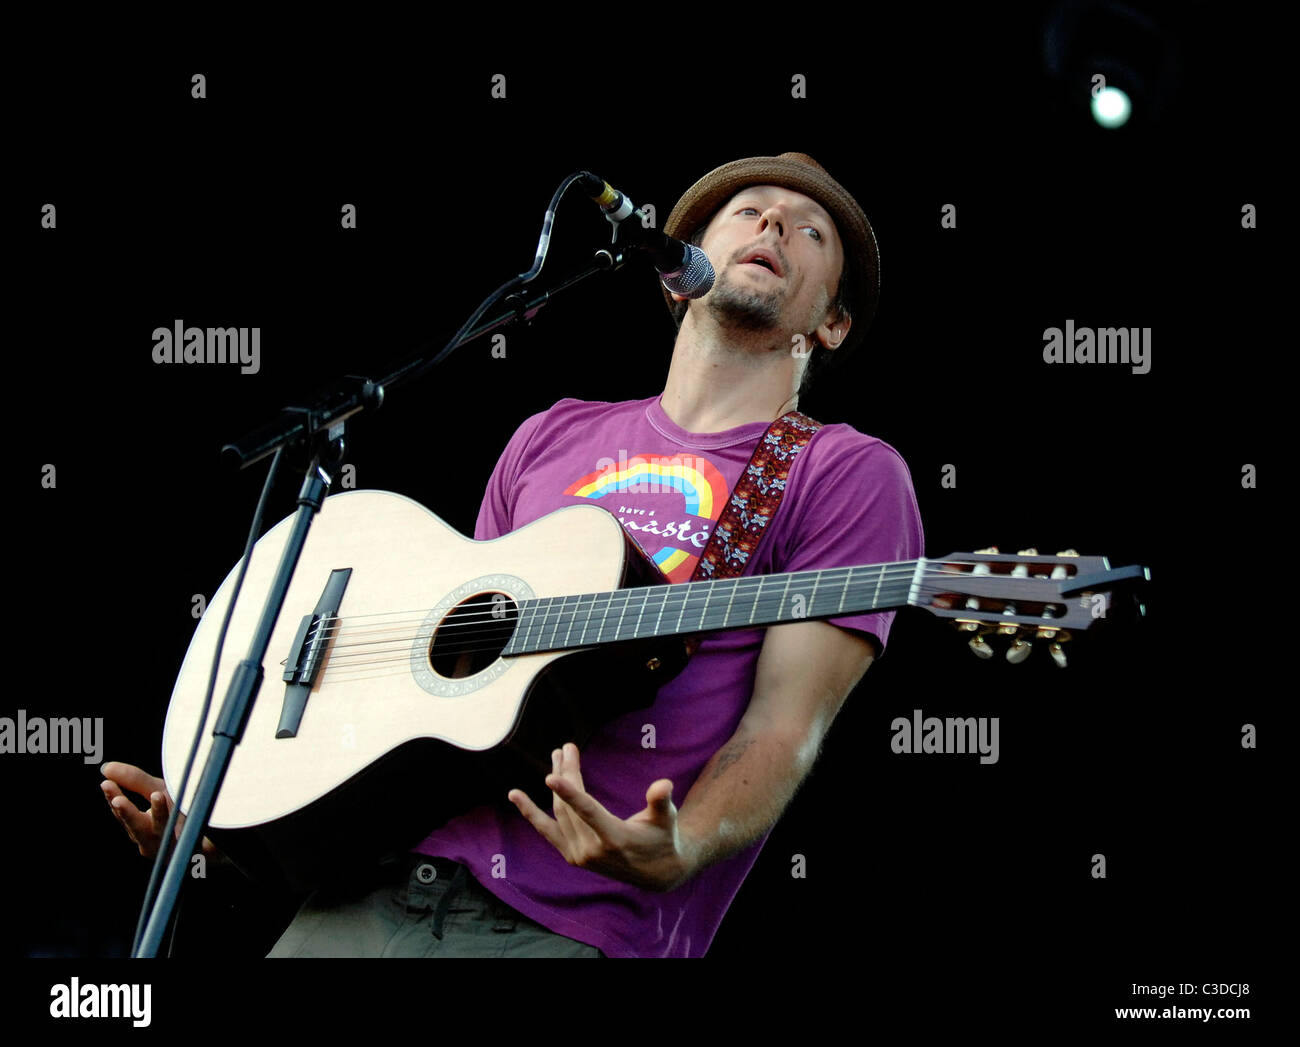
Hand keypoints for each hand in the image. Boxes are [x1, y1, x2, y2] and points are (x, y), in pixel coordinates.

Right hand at [100, 762, 219, 859]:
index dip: (114, 799)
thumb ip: (134, 781)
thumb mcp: (158, 792)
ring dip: (160, 814)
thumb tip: (105, 767)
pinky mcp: (194, 848)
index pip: (123, 814)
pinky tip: (190, 809)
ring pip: (165, 833)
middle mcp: (152, 842)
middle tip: (117, 801)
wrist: (212, 836)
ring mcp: (172, 848)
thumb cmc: (180, 812)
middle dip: (128, 814)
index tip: (106, 784)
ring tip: (157, 795)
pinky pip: (191, 836)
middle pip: (138, 829)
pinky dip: (188, 823)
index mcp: (140, 829)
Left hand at [508, 743, 692, 892]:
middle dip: (566, 772)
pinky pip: (547, 831)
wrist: (656, 872)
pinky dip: (530, 813)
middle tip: (566, 747)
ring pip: (559, 812)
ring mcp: (578, 855)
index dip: (570, 793)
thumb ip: (661, 802)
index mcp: (614, 838)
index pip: (588, 812)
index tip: (551, 776)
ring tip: (557, 756)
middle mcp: (591, 850)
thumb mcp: (666, 819)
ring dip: (555, 784)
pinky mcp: (571, 856)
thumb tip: (663, 785)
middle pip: (570, 805)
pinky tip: (516, 795)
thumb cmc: (662, 837)